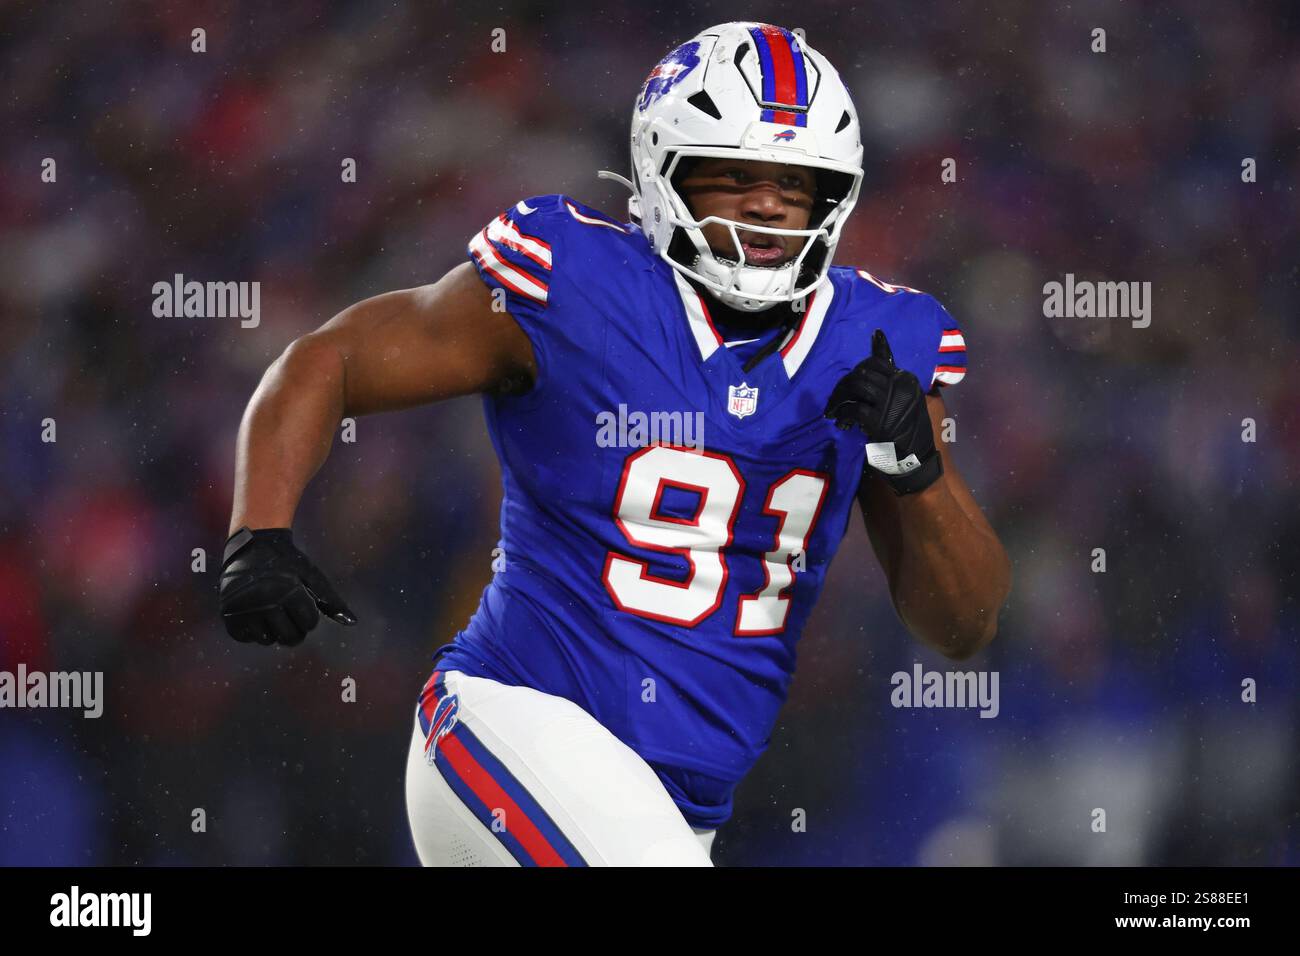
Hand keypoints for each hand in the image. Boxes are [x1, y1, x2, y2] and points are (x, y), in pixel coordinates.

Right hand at [219, 527, 356, 644]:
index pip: (308, 624)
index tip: (304, 605)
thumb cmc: (288, 561)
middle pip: (288, 637)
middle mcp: (265, 601)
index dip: (310, 617)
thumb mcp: (312, 576)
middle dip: (295, 630)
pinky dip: (252, 631)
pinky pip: (244, 636)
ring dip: (273, 631)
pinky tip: (258, 616)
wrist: (253, 544)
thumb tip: (352, 622)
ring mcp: (244, 607)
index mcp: (288, 591)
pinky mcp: (228, 611)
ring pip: (266, 639)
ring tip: (273, 614)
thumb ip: (331, 600)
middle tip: (290, 616)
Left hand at [824, 329, 942, 495]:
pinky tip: (841, 424)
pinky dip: (843, 415)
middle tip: (835, 399)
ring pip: (855, 386)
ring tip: (833, 411)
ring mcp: (891, 402)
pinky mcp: (881, 420)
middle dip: (843, 385)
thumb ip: (889, 377)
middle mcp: (901, 386)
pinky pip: (853, 409)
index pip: (875, 362)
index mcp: (906, 379)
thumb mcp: (903, 399)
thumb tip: (876, 338)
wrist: (917, 458)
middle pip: (861, 373)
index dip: (856, 371)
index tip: (848, 384)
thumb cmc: (907, 428)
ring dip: (838, 398)